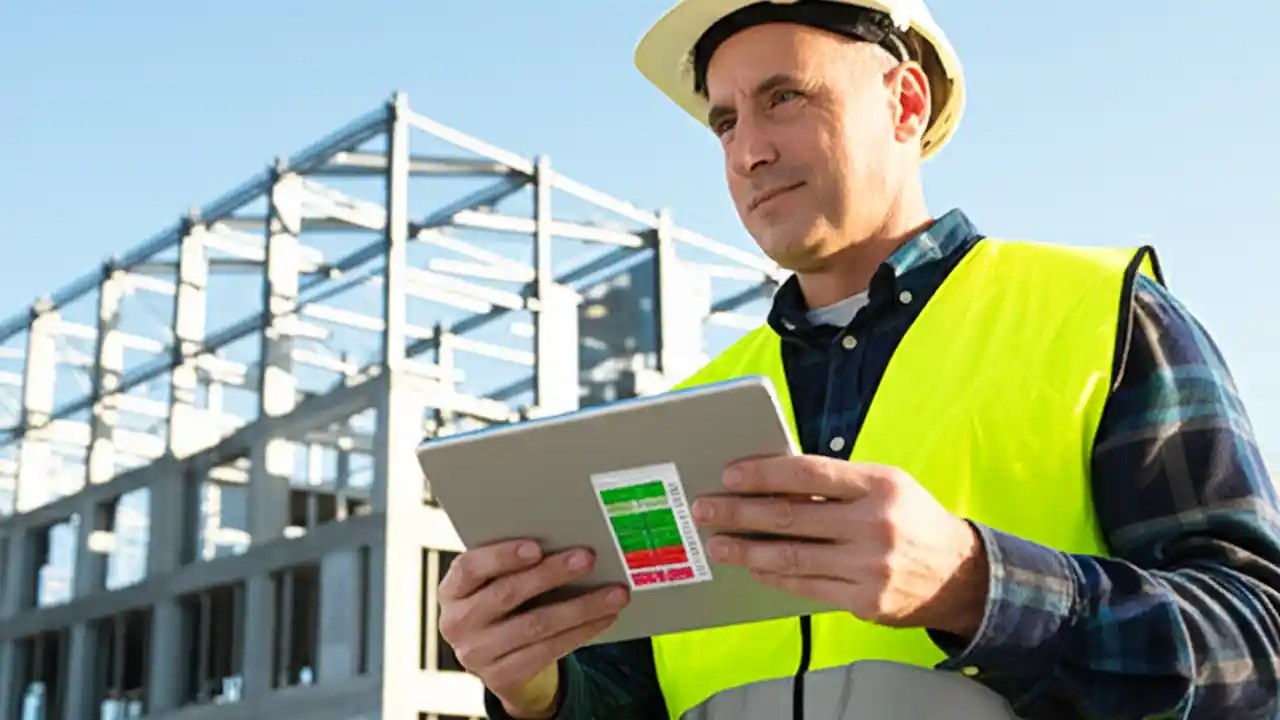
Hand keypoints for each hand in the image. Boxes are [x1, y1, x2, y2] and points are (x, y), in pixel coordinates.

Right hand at [438, 540, 629, 717]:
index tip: (537, 546)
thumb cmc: (505, 606)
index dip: (501, 556)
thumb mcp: (497, 583)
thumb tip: (566, 541)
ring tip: (614, 592)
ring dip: (580, 606)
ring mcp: (476, 654)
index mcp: (452, 590)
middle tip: (588, 558)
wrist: (501, 661)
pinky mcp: (501, 677)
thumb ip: (516, 564)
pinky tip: (604, 618)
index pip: (469, 568)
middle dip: (551, 573)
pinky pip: (548, 651)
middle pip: (507, 594)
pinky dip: (581, 632)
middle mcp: (456, 623)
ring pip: (535, 625)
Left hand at [691, 456, 987, 637]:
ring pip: (792, 556)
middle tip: (706, 510)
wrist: (959, 575)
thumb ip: (837, 485)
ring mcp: (869, 565)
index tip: (730, 476)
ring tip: (718, 543)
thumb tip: (773, 484)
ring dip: (747, 550)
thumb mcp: (886, 486)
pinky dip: (774, 576)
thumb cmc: (912, 520)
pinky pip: (806, 586)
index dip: (764, 474)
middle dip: (739, 513)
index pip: (808, 473)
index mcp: (879, 484)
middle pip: (791, 516)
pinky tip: (754, 567)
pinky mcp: (865, 600)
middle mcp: (874, 523)